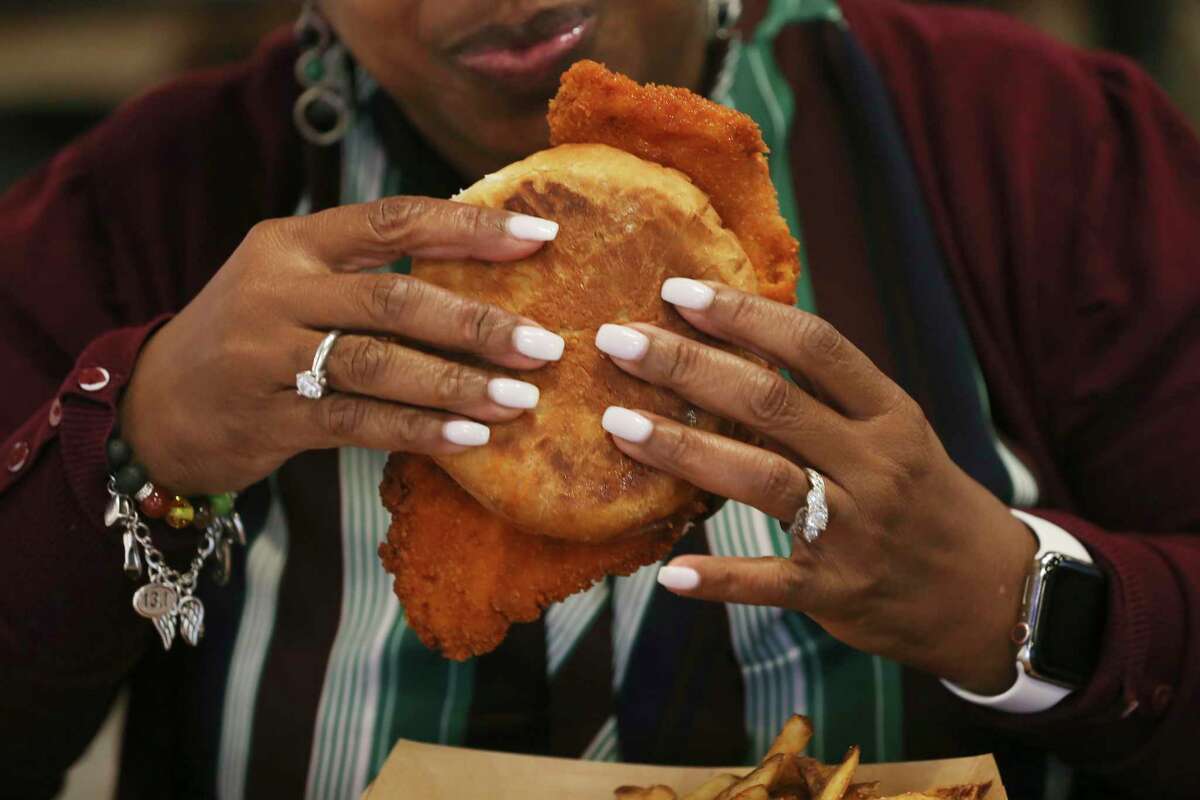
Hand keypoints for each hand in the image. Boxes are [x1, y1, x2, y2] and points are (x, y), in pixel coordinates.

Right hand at [120, 196, 564, 494]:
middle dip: (477, 321)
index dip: (470, 226)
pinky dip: (417, 430)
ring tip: (520, 399)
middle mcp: (275, 290)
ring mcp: (265, 355)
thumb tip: (488, 272)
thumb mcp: (295, 282)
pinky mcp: (266, 417)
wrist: (154, 404)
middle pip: (393, 297)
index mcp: (292, 242)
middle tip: (544, 345)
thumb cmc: (253, 336)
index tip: (541, 235)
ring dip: (456, 383)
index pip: (393, 220)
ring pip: (377, 363)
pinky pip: (356, 423)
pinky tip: (468, 439)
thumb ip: (369, 272)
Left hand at [595, 278, 1036, 693]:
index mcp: (890, 414)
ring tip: (618, 425)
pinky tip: (669, 570)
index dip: (744, 314)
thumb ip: (828, 394)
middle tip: (618, 340)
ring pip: (761, 479)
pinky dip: (719, 577)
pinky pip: (769, 580)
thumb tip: (735, 337)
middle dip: (687, 366)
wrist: (990, 594)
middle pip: (770, 402)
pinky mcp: (837, 590)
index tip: (678, 290)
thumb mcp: (896, 431)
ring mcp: (855, 529)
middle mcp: (875, 464)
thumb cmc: (924, 497)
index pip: (814, 345)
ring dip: (683, 450)